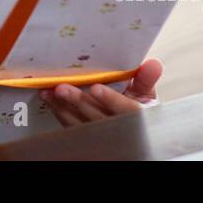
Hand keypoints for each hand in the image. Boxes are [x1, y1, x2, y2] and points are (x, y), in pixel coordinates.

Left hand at [39, 59, 162, 126]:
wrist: (131, 129)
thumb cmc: (136, 108)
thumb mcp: (144, 94)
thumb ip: (145, 79)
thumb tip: (153, 64)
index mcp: (137, 116)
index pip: (126, 110)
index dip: (111, 100)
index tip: (96, 88)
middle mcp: (119, 129)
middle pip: (98, 118)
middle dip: (79, 102)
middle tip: (62, 88)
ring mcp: (101, 136)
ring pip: (81, 125)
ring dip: (63, 108)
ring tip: (49, 92)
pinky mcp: (86, 138)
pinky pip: (71, 128)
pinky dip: (59, 114)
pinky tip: (50, 101)